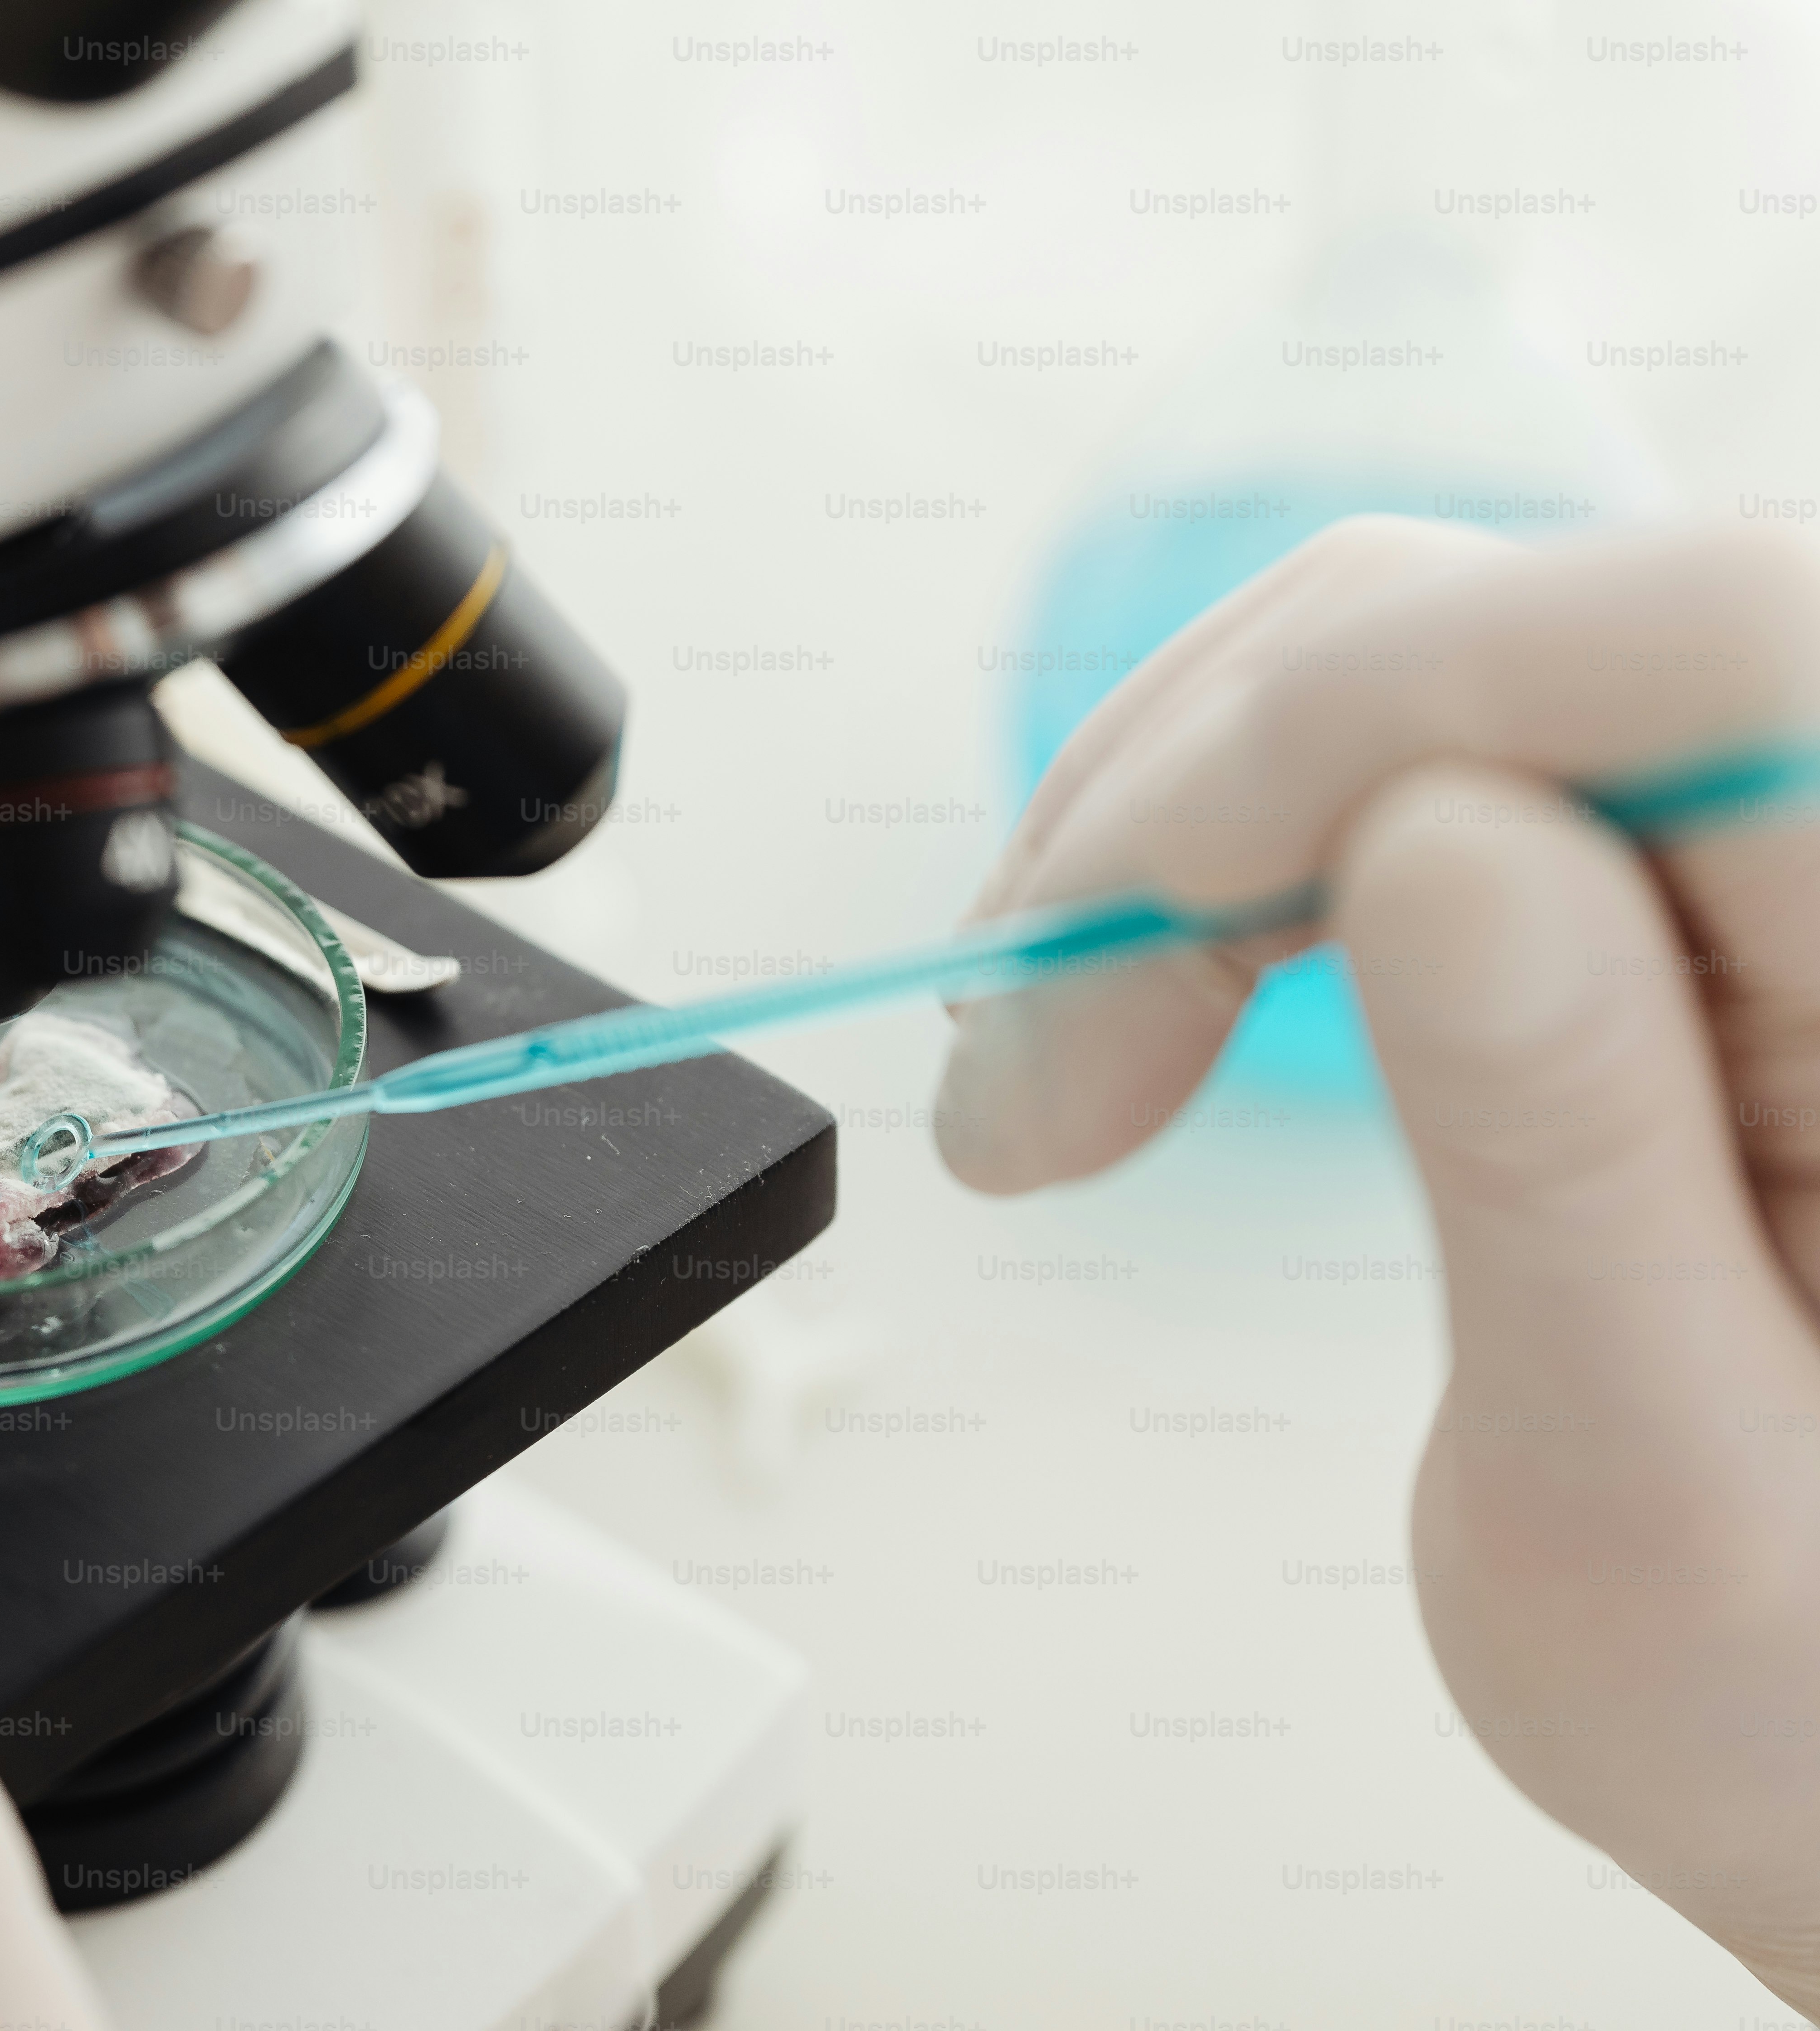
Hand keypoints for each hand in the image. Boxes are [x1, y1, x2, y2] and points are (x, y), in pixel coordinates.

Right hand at [935, 516, 1819, 2005]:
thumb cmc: (1803, 1697)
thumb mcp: (1660, 1504)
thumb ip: (1571, 1163)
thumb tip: (1431, 840)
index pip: (1688, 644)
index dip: (1341, 722)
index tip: (1091, 946)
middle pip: (1521, 618)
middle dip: (1203, 798)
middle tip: (1022, 1069)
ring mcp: (1772, 844)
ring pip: (1437, 646)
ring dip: (1184, 820)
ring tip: (1046, 1055)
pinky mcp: (1682, 867)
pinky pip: (1433, 733)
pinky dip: (1242, 837)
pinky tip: (1149, 976)